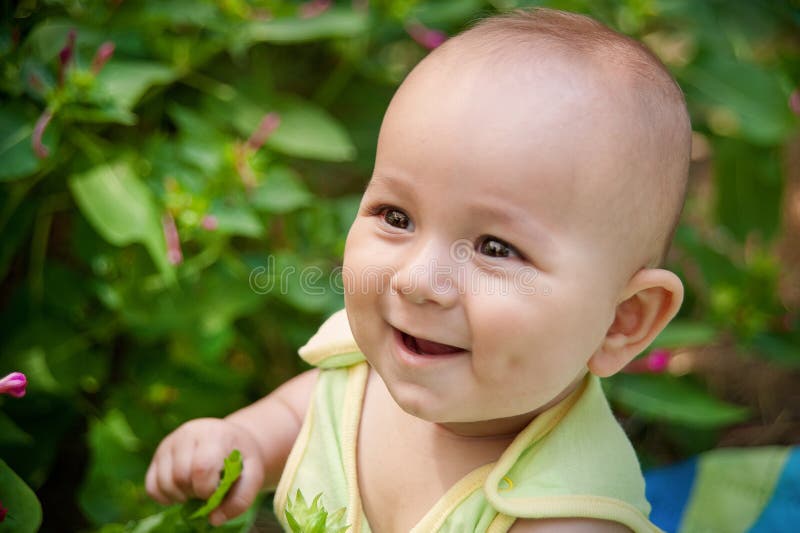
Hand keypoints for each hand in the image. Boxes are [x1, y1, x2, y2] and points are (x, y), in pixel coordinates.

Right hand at [145, 417, 265, 524]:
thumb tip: (214, 519)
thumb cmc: (241, 459)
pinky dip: (165, 497)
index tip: (217, 491)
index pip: (201, 467)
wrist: (231, 440)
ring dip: (180, 496)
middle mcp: (188, 433)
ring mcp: (170, 442)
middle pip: (180, 476)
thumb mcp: (253, 474)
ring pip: (163, 482)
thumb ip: (241, 499)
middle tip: (208, 490)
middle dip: (195, 493)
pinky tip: (182, 492)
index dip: (207, 489)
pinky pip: (151, 486)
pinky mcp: (158, 454)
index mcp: (214, 434)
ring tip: (196, 489)